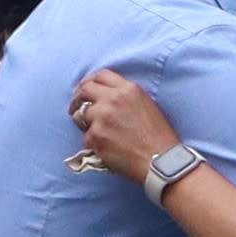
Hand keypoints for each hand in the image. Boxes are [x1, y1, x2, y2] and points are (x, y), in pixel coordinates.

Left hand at [67, 65, 181, 177]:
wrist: (160, 161)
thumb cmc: (158, 136)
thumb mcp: (146, 105)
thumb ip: (124, 96)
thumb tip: (104, 97)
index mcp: (127, 89)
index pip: (101, 76)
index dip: (89, 81)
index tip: (84, 89)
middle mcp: (112, 100)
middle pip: (84, 90)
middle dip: (77, 98)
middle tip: (75, 107)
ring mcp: (101, 118)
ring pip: (80, 115)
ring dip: (85, 122)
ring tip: (99, 133)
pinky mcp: (94, 137)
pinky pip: (86, 137)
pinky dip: (93, 143)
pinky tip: (107, 148)